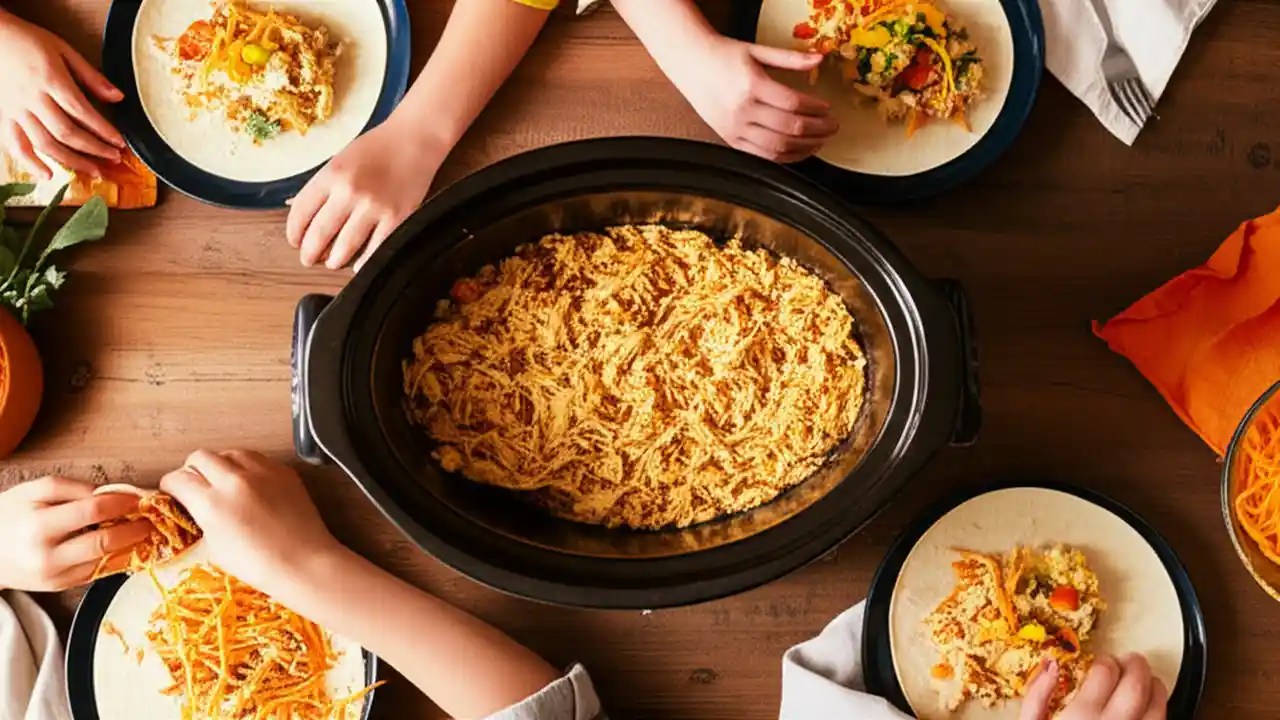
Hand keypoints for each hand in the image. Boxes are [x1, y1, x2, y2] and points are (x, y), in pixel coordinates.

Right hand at [0, 10, 124, 178]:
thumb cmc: (29, 41)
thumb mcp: (64, 50)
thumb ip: (91, 77)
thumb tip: (118, 98)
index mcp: (51, 79)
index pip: (82, 112)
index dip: (103, 131)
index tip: (120, 143)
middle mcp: (33, 98)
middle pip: (66, 132)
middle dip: (93, 149)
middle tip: (113, 159)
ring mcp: (16, 110)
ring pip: (44, 143)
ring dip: (71, 161)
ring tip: (93, 171)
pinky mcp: (3, 116)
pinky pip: (15, 145)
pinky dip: (30, 163)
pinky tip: (48, 176)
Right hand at [0, 477, 149, 591]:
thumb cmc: (10, 515)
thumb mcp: (35, 490)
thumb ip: (74, 487)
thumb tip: (110, 492)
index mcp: (39, 526)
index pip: (92, 511)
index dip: (122, 503)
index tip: (140, 498)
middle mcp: (48, 556)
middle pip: (105, 542)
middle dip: (135, 528)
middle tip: (153, 518)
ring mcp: (56, 576)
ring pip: (107, 562)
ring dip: (133, 546)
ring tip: (149, 531)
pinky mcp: (62, 586)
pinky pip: (99, 572)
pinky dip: (119, 559)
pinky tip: (131, 546)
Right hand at [159, 449, 339, 593]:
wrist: (303, 561)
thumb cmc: (257, 564)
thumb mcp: (215, 545)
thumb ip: (203, 515)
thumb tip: (197, 502)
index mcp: (212, 502)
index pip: (179, 478)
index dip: (171, 485)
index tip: (173, 491)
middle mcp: (235, 480)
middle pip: (201, 456)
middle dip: (193, 469)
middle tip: (197, 484)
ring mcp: (262, 471)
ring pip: (230, 452)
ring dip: (221, 463)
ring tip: (224, 481)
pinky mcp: (283, 470)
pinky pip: (257, 458)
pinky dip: (247, 466)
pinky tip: (251, 483)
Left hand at [286, 116, 442, 271]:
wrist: (415, 139)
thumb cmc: (377, 148)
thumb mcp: (341, 159)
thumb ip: (322, 186)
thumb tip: (300, 214)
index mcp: (331, 174)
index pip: (300, 212)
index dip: (293, 232)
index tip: (295, 241)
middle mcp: (349, 192)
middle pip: (319, 235)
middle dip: (309, 252)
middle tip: (308, 259)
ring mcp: (374, 207)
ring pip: (345, 248)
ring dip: (334, 261)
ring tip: (333, 262)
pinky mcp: (398, 218)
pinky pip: (376, 250)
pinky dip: (364, 263)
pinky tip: (359, 265)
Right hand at [665, 36, 837, 162]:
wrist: (689, 63)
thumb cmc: (723, 55)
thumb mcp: (758, 50)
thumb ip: (790, 58)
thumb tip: (820, 58)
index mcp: (751, 86)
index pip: (793, 104)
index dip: (815, 109)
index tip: (827, 108)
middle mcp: (742, 110)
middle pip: (789, 128)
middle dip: (817, 130)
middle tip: (832, 126)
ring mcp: (735, 128)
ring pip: (777, 147)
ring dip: (804, 147)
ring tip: (820, 140)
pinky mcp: (730, 139)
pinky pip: (762, 156)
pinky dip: (784, 157)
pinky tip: (798, 151)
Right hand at [1019, 654, 1167, 719]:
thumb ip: (1035, 696)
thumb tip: (1050, 664)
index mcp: (1081, 717)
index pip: (1104, 673)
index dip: (1105, 661)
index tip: (1101, 662)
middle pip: (1136, 686)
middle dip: (1136, 666)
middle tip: (1131, 659)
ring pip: (1158, 709)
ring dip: (1157, 689)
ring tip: (1149, 681)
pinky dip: (1160, 713)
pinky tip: (1152, 710)